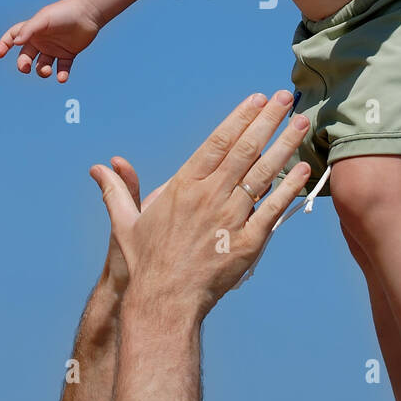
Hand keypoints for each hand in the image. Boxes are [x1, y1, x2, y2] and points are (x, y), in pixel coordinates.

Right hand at [0, 0, 100, 81]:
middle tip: (26, 67)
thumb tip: (15, 42)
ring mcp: (54, 49)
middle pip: (25, 57)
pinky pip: (62, 69)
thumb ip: (29, 29)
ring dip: (42, 71)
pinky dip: (61, 75)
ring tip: (48, 71)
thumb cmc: (64, 12)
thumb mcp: (44, 18)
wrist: (88, 13)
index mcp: (32, 30)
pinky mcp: (68, 55)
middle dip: (23, 64)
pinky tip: (62, 77)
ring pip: (42, 66)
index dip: (3, 44)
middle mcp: (41, 41)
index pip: (12, 37)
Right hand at [88, 91, 311, 320]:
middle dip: (267, 120)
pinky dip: (289, 188)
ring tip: (300, 124)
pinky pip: (272, 209)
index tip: (257, 99)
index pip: (217, 142)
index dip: (239, 118)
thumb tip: (98, 168)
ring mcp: (230, 218)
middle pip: (244, 150)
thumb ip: (116, 190)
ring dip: (284, 145)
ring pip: (263, 174)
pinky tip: (303, 169)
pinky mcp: (247, 242)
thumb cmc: (145, 262)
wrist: (164, 302)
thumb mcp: (125, 222)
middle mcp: (209, 196)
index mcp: (184, 186)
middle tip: (286, 98)